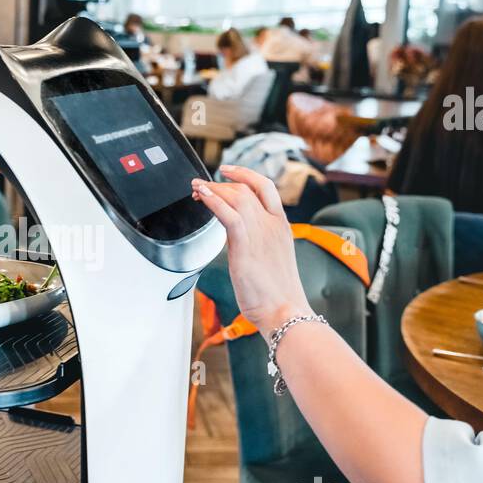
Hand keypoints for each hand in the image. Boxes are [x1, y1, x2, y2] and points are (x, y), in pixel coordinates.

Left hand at [192, 165, 311, 330]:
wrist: (285, 311)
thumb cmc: (278, 295)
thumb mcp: (271, 261)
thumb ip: (257, 245)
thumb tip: (239, 242)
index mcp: (281, 226)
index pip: (265, 187)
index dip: (245, 174)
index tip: (227, 171)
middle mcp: (272, 224)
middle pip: (245, 189)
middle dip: (220, 184)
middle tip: (202, 187)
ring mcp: (261, 233)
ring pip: (236, 197)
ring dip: (212, 189)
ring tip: (197, 190)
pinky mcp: (246, 245)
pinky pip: (228, 214)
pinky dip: (214, 200)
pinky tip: (202, 197)